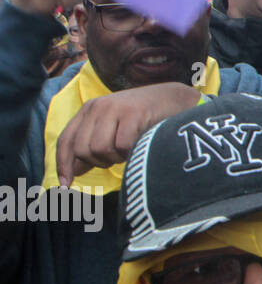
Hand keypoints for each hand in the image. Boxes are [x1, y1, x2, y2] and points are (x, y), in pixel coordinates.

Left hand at [56, 82, 203, 186]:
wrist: (176, 98)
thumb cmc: (144, 118)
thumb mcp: (113, 128)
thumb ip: (92, 146)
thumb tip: (73, 171)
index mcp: (89, 110)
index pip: (66, 141)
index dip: (63, 165)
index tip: (66, 185)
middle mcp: (98, 107)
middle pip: (82, 149)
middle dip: (98, 161)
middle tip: (117, 157)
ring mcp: (115, 108)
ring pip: (100, 149)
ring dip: (116, 157)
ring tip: (129, 149)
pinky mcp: (133, 113)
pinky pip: (121, 145)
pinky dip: (130, 152)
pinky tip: (139, 145)